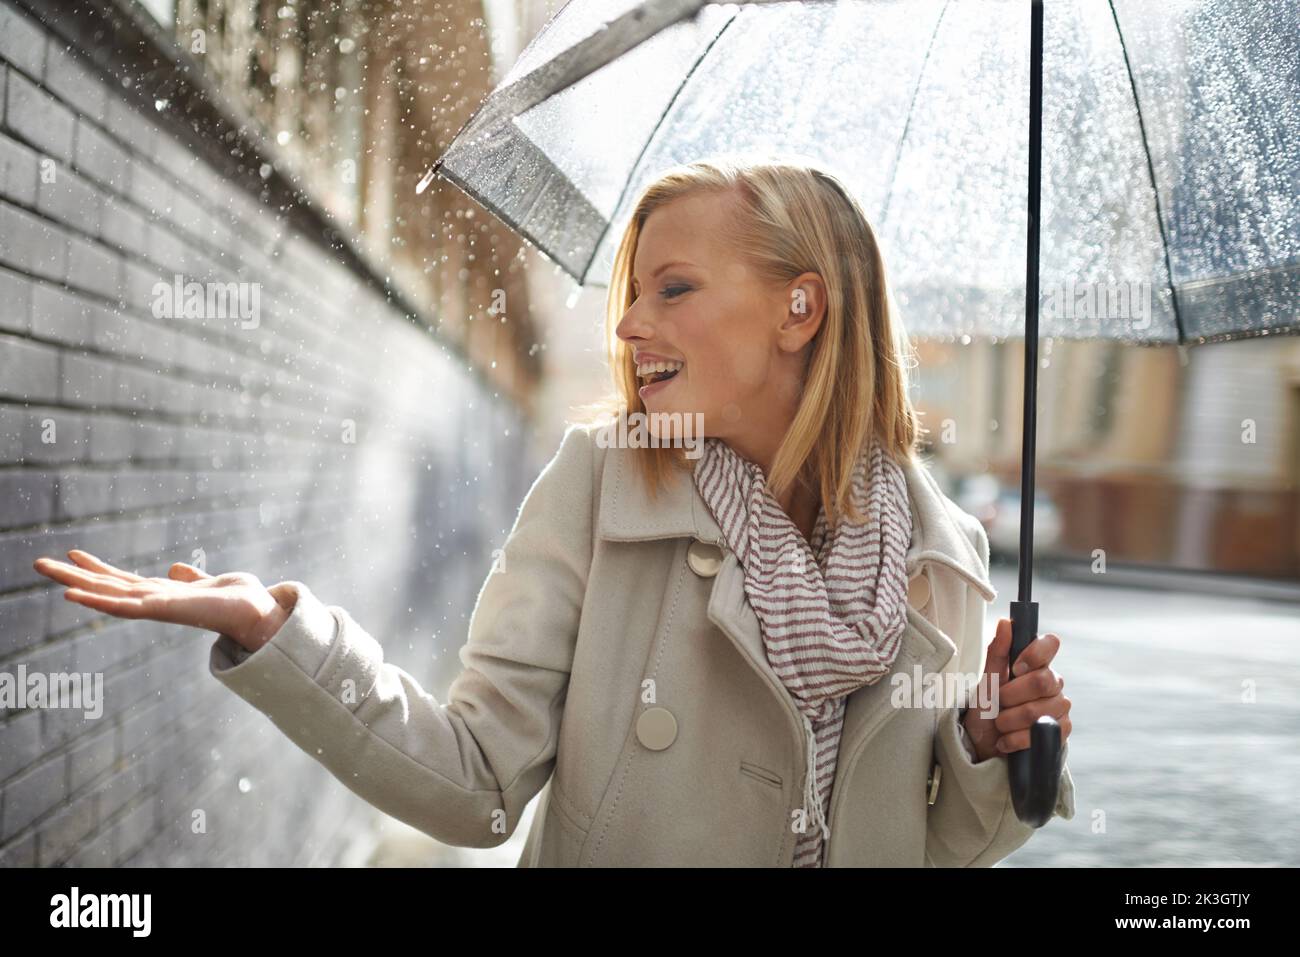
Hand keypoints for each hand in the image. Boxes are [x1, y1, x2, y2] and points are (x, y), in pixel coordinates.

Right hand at [32, 550, 290, 652]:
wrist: (257, 612)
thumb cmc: (238, 600)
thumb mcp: (209, 582)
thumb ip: (191, 578)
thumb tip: (176, 568)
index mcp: (161, 593)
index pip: (122, 579)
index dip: (98, 569)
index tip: (73, 555)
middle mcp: (152, 600)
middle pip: (105, 585)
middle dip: (73, 575)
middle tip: (38, 562)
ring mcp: (154, 606)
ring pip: (106, 593)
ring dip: (75, 582)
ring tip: (44, 568)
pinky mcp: (160, 610)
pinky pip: (122, 606)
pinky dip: (97, 601)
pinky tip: (72, 595)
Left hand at [961, 617, 1071, 762]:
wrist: (984, 745)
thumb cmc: (987, 709)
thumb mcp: (987, 681)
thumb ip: (998, 653)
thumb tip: (1006, 622)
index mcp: (1036, 664)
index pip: (1051, 643)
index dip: (1034, 653)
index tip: (1016, 668)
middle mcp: (1053, 683)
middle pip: (1042, 681)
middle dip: (1011, 696)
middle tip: (999, 702)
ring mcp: (1059, 708)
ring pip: (1038, 710)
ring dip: (1009, 721)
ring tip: (999, 724)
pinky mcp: (1061, 732)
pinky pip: (1041, 733)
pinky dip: (1016, 739)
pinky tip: (1005, 741)